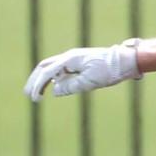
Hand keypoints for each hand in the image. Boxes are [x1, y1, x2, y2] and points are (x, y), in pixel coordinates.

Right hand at [24, 39, 142, 100]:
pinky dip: (54, 78)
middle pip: (44, 67)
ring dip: (43, 80)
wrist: (127, 60)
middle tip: (29, 95)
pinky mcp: (80, 63)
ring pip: (52, 68)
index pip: (47, 72)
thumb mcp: (90, 82)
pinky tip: (54, 87)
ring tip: (38, 93)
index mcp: (70, 59)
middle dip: (35, 81)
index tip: (34, 98)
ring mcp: (75, 59)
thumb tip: (54, 91)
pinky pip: (62, 70)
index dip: (38, 86)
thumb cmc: (110, 70)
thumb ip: (71, 87)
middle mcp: (69, 57)